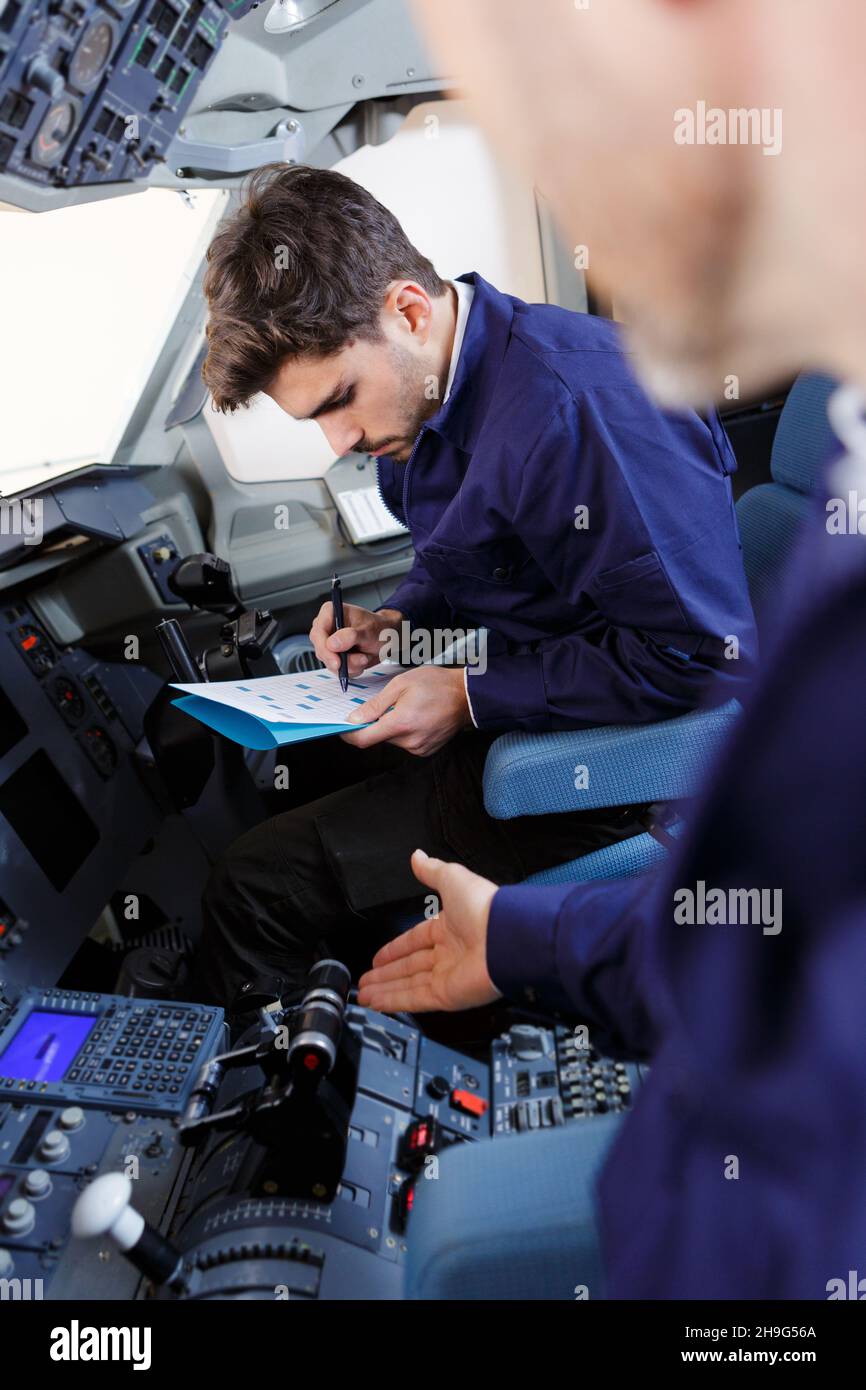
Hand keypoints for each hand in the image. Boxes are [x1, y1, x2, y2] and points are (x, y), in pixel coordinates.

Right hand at [309, 602, 401, 678]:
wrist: (386, 639)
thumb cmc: (378, 628)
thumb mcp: (368, 630)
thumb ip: (351, 636)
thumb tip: (332, 644)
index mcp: (330, 613)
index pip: (318, 633)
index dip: (325, 649)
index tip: (337, 661)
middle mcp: (326, 629)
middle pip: (321, 650)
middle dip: (341, 660)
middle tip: (360, 660)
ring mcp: (328, 644)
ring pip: (330, 663)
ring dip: (350, 665)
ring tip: (365, 657)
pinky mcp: (334, 657)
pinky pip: (338, 670)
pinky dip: (351, 670)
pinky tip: (362, 661)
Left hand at [341, 664, 470, 755]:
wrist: (468, 696)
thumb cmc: (437, 684)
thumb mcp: (401, 685)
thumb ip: (375, 704)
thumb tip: (354, 719)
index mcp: (401, 724)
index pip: (364, 739)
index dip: (349, 734)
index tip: (342, 726)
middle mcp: (410, 741)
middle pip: (378, 737)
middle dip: (376, 722)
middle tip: (387, 704)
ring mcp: (419, 748)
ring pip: (392, 739)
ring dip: (392, 726)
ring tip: (406, 707)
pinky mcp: (426, 750)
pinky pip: (405, 742)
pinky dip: (404, 730)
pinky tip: (415, 716)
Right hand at [358, 849, 501, 1012]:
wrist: (505, 936)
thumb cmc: (484, 907)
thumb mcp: (452, 878)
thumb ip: (432, 871)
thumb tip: (417, 857)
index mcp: (449, 928)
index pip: (415, 940)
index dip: (394, 949)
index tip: (378, 957)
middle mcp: (448, 953)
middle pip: (409, 966)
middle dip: (386, 974)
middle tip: (365, 980)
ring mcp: (447, 976)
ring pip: (408, 985)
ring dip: (384, 990)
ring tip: (362, 995)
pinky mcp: (447, 995)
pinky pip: (414, 999)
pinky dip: (393, 1002)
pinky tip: (375, 1002)